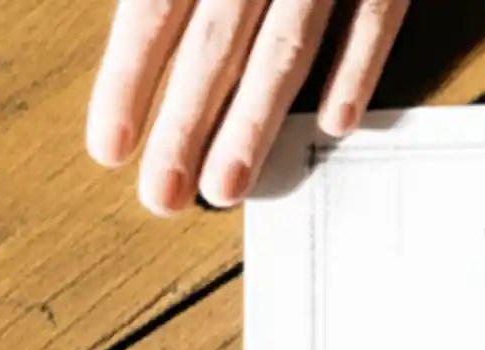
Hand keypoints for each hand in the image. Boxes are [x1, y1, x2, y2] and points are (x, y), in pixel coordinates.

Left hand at [86, 0, 408, 215]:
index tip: (111, 149)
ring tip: (226, 188)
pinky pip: (373, 21)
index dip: (128, 81)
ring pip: (284, 47)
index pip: (152, 13)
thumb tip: (153, 36)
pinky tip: (335, 123)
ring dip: (253, 123)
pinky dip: (355, 71)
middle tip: (163, 197)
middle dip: (184, 126)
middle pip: (214, 45)